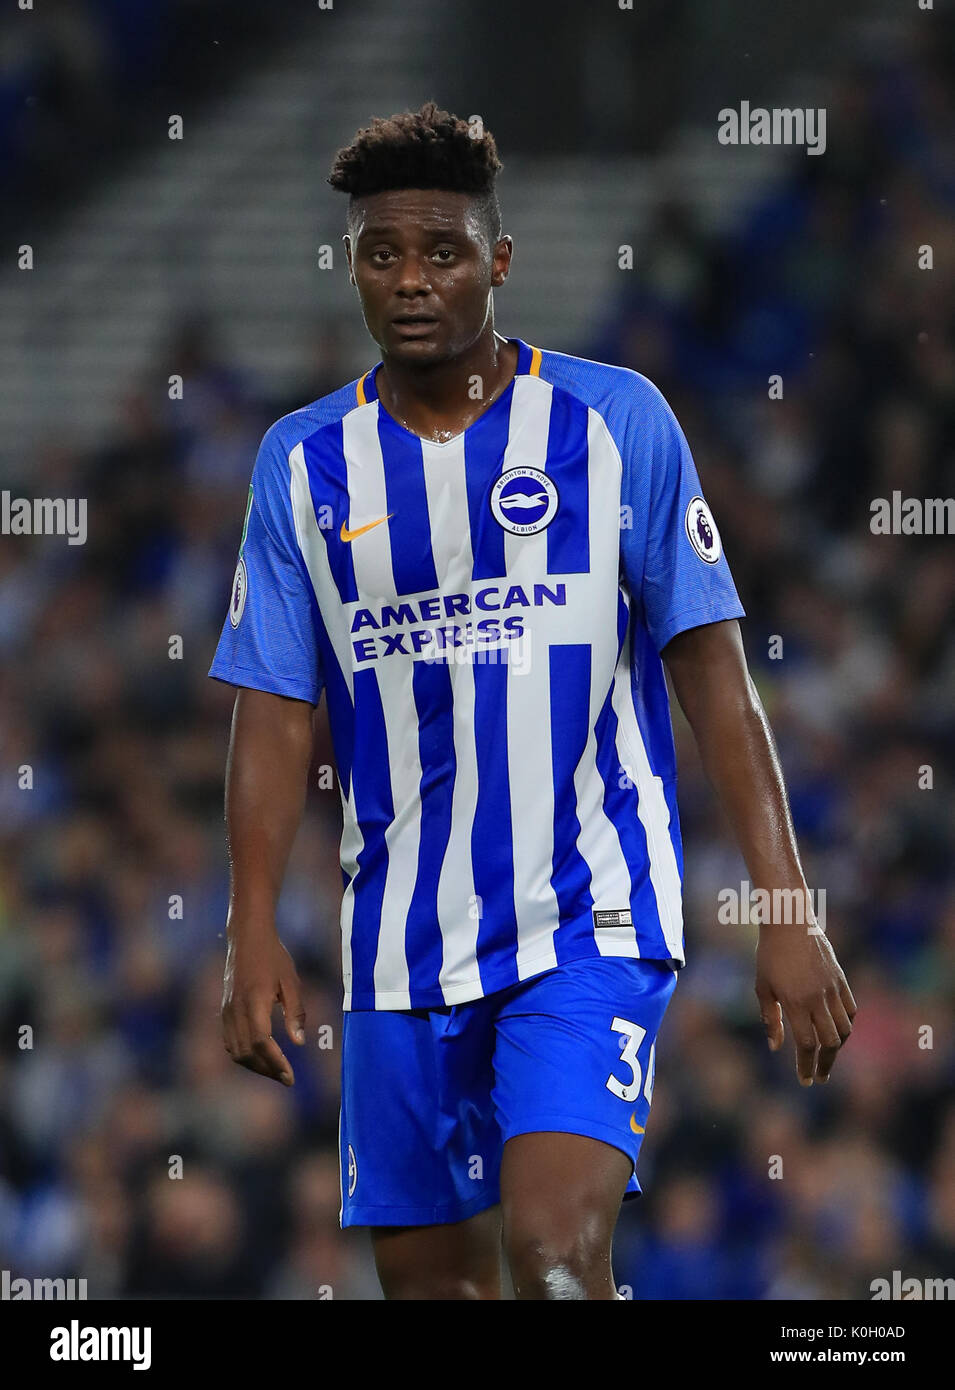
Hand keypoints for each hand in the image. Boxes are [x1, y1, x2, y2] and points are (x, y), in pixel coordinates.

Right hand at [221, 922, 305, 1084]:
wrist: (246, 938)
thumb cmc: (274, 957)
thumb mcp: (291, 982)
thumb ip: (295, 1012)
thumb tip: (299, 1043)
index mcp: (255, 1001)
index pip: (262, 1042)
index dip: (275, 1062)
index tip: (290, 1076)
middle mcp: (236, 1009)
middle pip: (247, 1052)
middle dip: (267, 1070)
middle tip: (287, 1078)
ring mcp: (227, 1011)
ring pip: (235, 1051)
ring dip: (255, 1066)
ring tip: (275, 1071)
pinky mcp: (224, 1011)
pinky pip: (230, 1042)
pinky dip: (244, 1055)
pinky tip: (260, 1057)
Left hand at [755, 923, 856, 1084]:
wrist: (790, 923)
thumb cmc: (769, 955)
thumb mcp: (762, 987)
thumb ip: (770, 1018)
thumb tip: (776, 1047)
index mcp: (795, 1003)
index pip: (806, 1045)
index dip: (806, 1066)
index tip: (806, 1080)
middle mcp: (817, 999)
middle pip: (830, 1042)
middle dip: (825, 1064)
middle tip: (819, 1076)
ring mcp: (832, 989)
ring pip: (844, 1029)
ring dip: (837, 1047)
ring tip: (827, 1056)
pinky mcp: (841, 980)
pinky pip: (851, 1010)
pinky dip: (847, 1025)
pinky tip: (838, 1032)